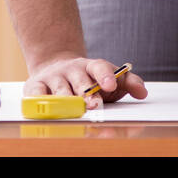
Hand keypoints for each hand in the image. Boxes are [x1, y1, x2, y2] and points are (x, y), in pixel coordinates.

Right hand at [24, 55, 147, 108]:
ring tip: (74, 110)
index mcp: (91, 67)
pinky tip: (45, 108)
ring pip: (59, 90)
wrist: (55, 68)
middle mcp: (71, 70)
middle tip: (95, 104)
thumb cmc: (88, 80)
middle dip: (87, 94)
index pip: (99, 67)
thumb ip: (128, 82)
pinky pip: (36, 94)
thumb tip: (142, 92)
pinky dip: (39, 101)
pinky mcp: (35, 86)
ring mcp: (53, 77)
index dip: (105, 76)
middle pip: (80, 81)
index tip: (110, 85)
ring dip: (67, 101)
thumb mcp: (110, 78)